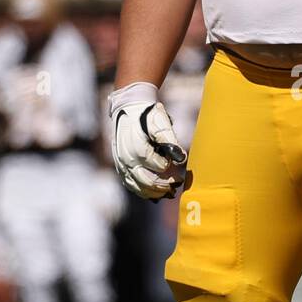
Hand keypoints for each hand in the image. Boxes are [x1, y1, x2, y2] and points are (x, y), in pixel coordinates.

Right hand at [109, 82, 186, 200]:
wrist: (128, 107)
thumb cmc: (147, 114)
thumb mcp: (161, 123)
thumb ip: (171, 142)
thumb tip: (181, 158)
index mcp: (139, 150)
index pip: (160, 168)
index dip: (172, 170)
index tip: (181, 172)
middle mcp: (128, 159)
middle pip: (148, 182)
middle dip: (164, 186)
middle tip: (176, 186)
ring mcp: (122, 163)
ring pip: (137, 186)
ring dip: (153, 192)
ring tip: (167, 193)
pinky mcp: (119, 165)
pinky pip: (129, 183)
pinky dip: (141, 190)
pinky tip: (152, 193)